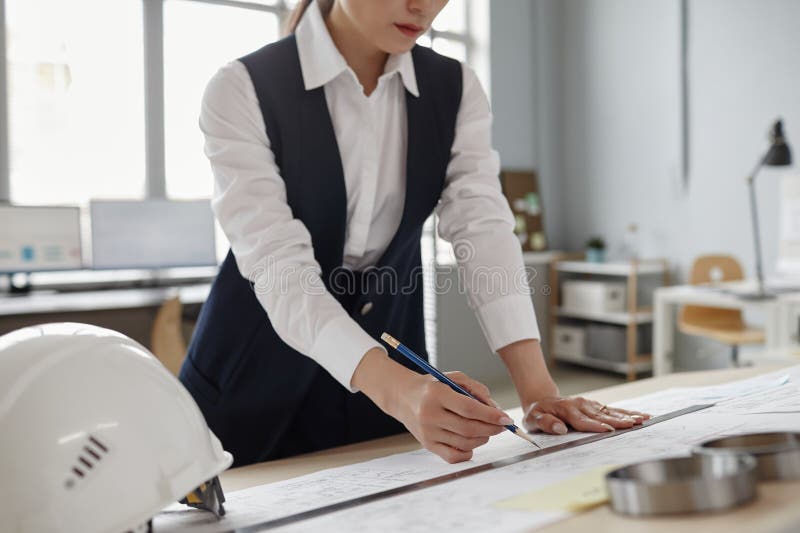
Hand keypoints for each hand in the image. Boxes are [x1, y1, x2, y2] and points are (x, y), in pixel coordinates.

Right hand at [393, 370, 510, 462]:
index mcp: (436, 395)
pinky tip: (473, 441)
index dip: (490, 415)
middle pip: (468, 428)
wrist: (403, 397)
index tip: (506, 418)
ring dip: (483, 438)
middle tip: (502, 426)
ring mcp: (428, 433)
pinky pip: (453, 456)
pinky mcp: (427, 445)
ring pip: (464, 443)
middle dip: (491, 428)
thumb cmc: (432, 386)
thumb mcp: (452, 378)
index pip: (469, 409)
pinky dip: (468, 452)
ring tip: (487, 430)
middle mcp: (430, 415)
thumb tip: (495, 409)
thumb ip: (476, 389)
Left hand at [523, 396, 649, 434]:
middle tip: (633, 424)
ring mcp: (589, 404)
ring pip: (610, 411)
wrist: (542, 401)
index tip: (607, 430)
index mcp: (566, 410)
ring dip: (626, 415)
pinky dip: (627, 412)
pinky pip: (612, 410)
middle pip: (601, 415)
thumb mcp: (533, 419)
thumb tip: (559, 429)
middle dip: (617, 420)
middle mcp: (580, 405)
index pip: (582, 420)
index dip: (594, 425)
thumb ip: (545, 423)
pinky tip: (640, 415)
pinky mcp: (595, 406)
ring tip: (642, 419)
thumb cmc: (538, 413)